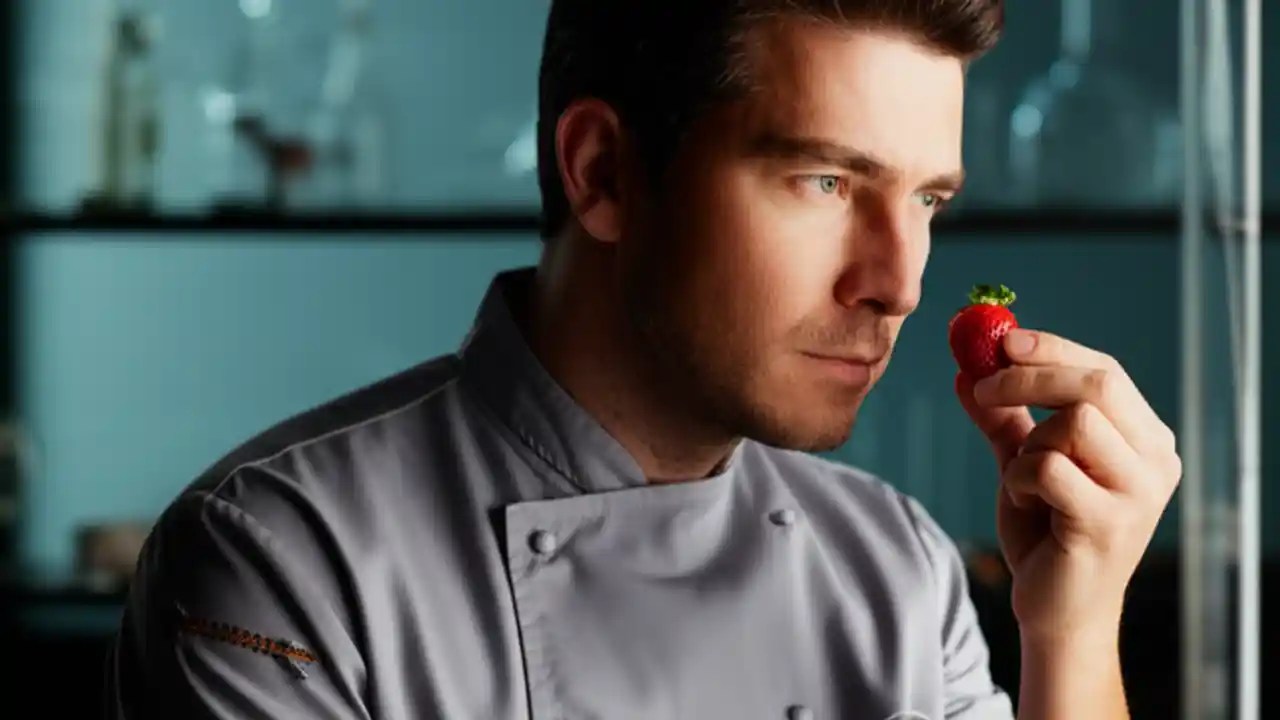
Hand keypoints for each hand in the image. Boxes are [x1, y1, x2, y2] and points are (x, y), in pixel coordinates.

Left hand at [954, 328, 1181, 642]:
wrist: (1058, 609)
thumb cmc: (1047, 532)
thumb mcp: (1022, 461)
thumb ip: (1002, 416)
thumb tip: (966, 368)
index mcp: (1146, 439)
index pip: (1105, 370)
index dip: (1051, 350)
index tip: (1000, 340)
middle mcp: (1156, 461)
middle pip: (1098, 385)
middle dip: (1031, 376)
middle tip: (982, 385)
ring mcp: (1138, 493)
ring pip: (1074, 424)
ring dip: (1027, 444)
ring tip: (1022, 479)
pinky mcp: (1109, 524)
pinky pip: (1049, 469)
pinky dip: (1020, 480)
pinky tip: (1025, 505)